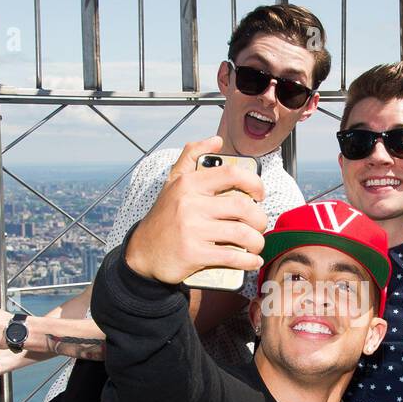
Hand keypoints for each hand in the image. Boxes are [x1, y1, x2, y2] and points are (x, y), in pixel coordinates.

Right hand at [123, 136, 267, 283]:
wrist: (142, 252)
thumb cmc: (164, 217)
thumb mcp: (173, 182)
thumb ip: (192, 157)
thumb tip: (216, 140)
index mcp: (189, 184)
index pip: (232, 174)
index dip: (254, 183)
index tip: (259, 194)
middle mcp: (190, 204)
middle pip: (243, 207)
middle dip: (260, 219)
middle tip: (259, 225)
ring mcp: (192, 230)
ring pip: (242, 234)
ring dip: (257, 242)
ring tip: (255, 244)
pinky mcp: (194, 254)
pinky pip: (232, 257)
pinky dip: (248, 262)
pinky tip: (252, 261)